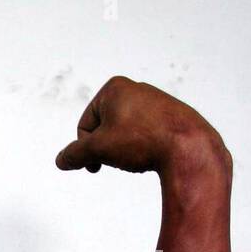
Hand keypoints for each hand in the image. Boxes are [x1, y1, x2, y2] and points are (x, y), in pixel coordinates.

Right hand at [55, 76, 228, 175]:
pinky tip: (153, 155)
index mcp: (115, 88)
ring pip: (125, 133)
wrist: (190, 147)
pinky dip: (143, 148)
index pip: (85, 125)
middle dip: (107, 148)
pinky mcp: (171, 115)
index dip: (87, 148)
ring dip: (124, 150)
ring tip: (139, 158)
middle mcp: (136, 90)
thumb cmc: (143, 140)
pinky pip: (146, 135)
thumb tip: (61, 160)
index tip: (97, 163)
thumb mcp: (98, 148)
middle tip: (119, 160)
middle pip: (105, 128)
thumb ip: (75, 154)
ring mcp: (156, 102)